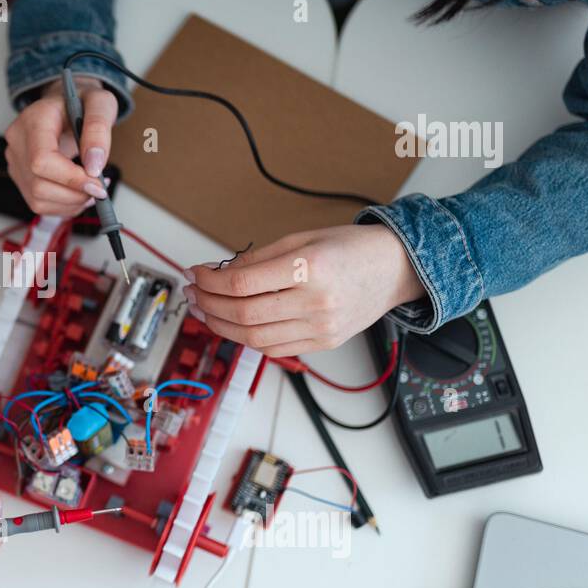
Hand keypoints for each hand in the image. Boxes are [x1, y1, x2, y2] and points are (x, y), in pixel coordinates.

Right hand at [4, 76, 118, 216]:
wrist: (65, 107)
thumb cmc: (81, 103)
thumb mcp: (100, 104)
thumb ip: (98, 130)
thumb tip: (94, 166)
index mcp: (33, 120)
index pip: (41, 160)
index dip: (70, 178)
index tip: (97, 184)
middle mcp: (17, 141)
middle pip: (39, 185)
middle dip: (75, 194)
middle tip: (101, 188)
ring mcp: (16, 161)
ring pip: (38, 199)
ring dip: (71, 203)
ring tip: (92, 190)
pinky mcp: (21, 177)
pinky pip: (39, 204)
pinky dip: (64, 206)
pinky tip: (79, 193)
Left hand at [181, 225, 426, 355]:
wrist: (395, 269)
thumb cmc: (350, 249)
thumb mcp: (301, 238)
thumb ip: (258, 258)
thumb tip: (218, 273)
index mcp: (308, 268)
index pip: (241, 283)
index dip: (209, 281)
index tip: (195, 274)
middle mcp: (315, 302)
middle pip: (243, 313)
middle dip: (208, 305)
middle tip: (192, 293)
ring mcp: (321, 328)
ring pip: (254, 338)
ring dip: (221, 326)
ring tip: (205, 311)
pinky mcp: (323, 343)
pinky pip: (274, 349)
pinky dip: (247, 339)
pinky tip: (232, 325)